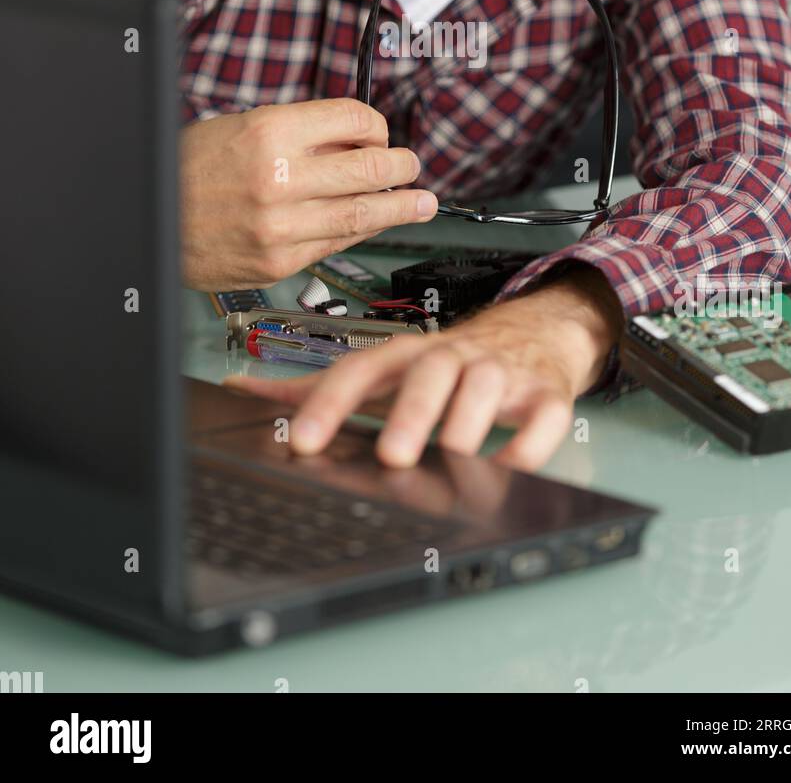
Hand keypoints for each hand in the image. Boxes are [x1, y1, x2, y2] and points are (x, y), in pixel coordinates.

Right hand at [179, 98, 437, 289]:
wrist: (151, 221)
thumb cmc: (192, 170)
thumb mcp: (242, 127)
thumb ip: (300, 133)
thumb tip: (357, 141)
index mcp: (271, 131)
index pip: (355, 121)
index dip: (377, 128)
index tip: (380, 136)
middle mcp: (281, 177)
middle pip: (371, 170)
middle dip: (402, 168)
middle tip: (413, 167)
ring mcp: (282, 225)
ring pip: (363, 214)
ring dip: (401, 208)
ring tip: (422, 204)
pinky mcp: (279, 261)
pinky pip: (336, 244)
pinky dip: (360, 232)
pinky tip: (373, 225)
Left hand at [225, 273, 621, 471]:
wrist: (535, 330)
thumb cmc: (446, 361)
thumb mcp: (384, 369)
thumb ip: (318, 386)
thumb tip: (240, 391)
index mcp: (406, 354)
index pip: (363, 368)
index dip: (332, 401)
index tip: (305, 441)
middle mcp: (451, 357)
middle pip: (429, 372)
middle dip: (411, 412)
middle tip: (390, 455)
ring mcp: (500, 373)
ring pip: (486, 387)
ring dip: (469, 421)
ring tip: (453, 458)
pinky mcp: (544, 394)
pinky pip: (544, 414)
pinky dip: (532, 441)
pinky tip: (513, 464)